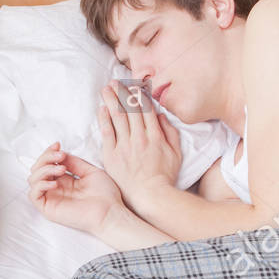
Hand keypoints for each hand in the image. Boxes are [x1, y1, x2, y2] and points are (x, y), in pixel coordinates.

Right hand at [28, 142, 125, 236]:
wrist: (110, 212)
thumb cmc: (105, 195)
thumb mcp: (90, 171)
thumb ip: (74, 162)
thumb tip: (60, 153)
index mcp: (65, 181)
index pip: (47, 164)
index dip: (49, 153)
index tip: (58, 145)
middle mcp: (56, 189)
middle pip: (37, 170)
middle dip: (45, 158)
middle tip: (60, 156)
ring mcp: (52, 199)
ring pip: (33, 180)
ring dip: (44, 169)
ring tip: (62, 169)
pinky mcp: (49, 209)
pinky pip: (33, 195)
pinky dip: (41, 185)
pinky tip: (55, 183)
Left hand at [98, 80, 182, 215]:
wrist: (150, 195)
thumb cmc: (165, 176)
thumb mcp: (176, 152)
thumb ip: (170, 132)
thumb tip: (161, 116)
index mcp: (155, 135)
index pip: (145, 109)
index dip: (138, 96)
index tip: (133, 86)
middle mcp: (139, 137)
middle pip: (129, 109)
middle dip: (122, 93)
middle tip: (115, 82)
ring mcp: (125, 146)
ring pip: (117, 117)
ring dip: (111, 100)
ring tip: (106, 89)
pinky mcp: (112, 155)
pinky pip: (107, 133)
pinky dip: (104, 119)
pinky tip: (102, 109)